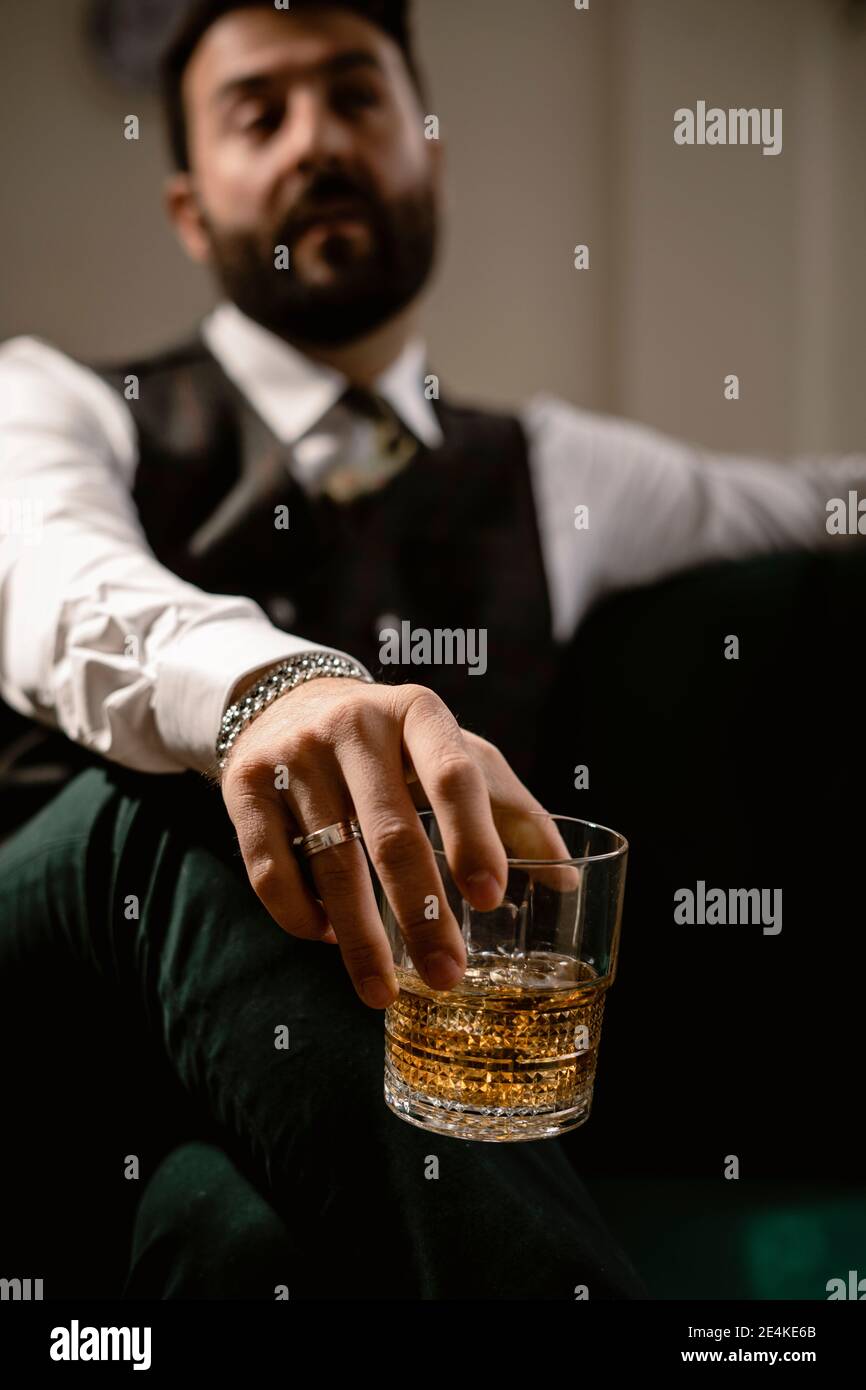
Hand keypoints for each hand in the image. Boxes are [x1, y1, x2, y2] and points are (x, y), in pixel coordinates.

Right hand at [219, 677, 560, 1009]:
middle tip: (447, 974)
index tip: (490, 898)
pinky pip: (271, 871)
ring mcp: (293, 756)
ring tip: (385, 990)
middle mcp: (354, 725)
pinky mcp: (244, 787)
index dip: (473, 837)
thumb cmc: (393, 743)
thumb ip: (510, 810)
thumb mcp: (454, 753)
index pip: (453, 774)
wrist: (286, 701)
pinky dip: (303, 918)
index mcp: (418, 712)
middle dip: (421, 914)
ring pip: (330, 863)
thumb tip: (569, 880)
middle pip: (390, 834)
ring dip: (361, 937)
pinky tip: (331, 939)